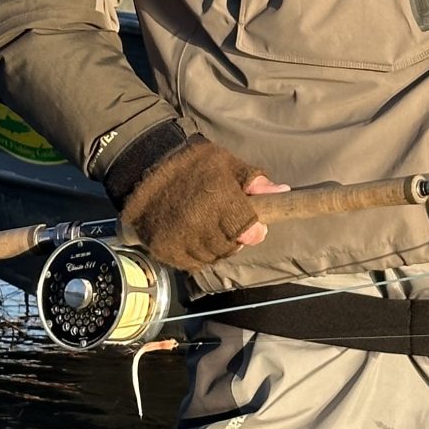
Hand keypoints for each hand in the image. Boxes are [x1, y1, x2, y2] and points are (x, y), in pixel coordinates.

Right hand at [118, 135, 289, 270]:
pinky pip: (190, 264)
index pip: (247, 231)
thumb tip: (282, 191)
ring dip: (216, 249)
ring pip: (211, 258)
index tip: (252, 225)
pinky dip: (196, 256)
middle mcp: (199, 223)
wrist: (146, 166)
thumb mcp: (228, 164)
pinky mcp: (163, 248)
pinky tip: (195, 240)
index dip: (253, 231)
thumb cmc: (193, 164)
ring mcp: (179, 238)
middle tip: (229, 225)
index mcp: (219, 200)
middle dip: (235, 239)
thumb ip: (255, 181)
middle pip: (230, 247)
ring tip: (211, 231)